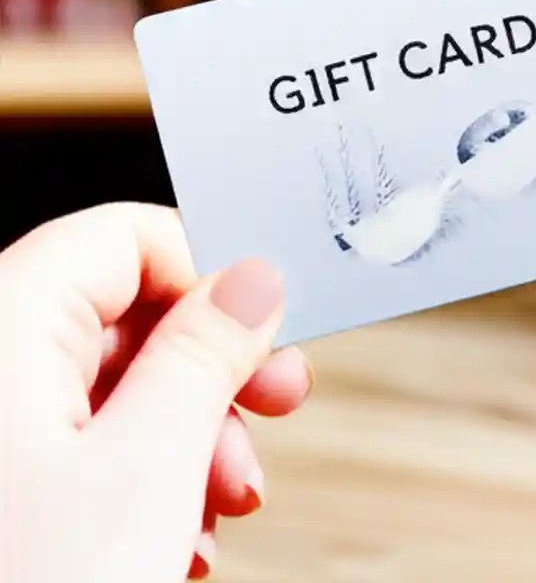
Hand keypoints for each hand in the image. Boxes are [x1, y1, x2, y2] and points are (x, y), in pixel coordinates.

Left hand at [2, 204, 311, 581]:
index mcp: (4, 326)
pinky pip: (84, 446)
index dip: (209, 276)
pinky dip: (147, 480)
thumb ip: (205, 353)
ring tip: (219, 505)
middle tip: (271, 411)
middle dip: (211, 373)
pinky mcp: (3, 485)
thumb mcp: (150, 465)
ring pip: (115, 388)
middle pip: (126, 316)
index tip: (268, 334)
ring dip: (190, 439)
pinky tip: (175, 536)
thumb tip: (253, 280)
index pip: (124, 237)